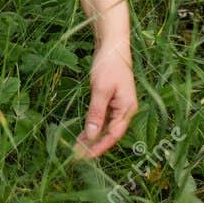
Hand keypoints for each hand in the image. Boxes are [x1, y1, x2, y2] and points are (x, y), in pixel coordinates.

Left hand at [76, 43, 136, 158]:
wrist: (112, 46)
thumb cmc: (108, 65)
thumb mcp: (100, 89)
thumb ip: (96, 113)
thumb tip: (91, 135)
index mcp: (127, 109)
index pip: (113, 135)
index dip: (99, 147)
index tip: (85, 156)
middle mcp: (125, 110)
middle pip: (110, 133)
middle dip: (94, 145)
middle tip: (77, 155)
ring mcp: (119, 106)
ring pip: (106, 127)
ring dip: (92, 137)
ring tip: (77, 147)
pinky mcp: (112, 101)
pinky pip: (103, 119)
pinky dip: (93, 126)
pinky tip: (83, 133)